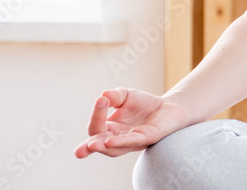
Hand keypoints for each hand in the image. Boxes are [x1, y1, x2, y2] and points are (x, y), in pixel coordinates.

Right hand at [74, 87, 188, 158]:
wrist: (168, 106)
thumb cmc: (144, 104)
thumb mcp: (126, 95)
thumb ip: (114, 96)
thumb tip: (103, 95)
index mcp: (109, 129)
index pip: (96, 127)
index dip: (96, 115)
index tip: (101, 100)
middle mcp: (118, 138)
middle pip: (99, 144)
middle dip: (88, 148)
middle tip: (78, 152)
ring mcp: (132, 141)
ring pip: (114, 149)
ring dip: (103, 147)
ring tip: (92, 145)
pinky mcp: (146, 139)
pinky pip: (132, 142)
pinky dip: (121, 142)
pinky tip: (111, 141)